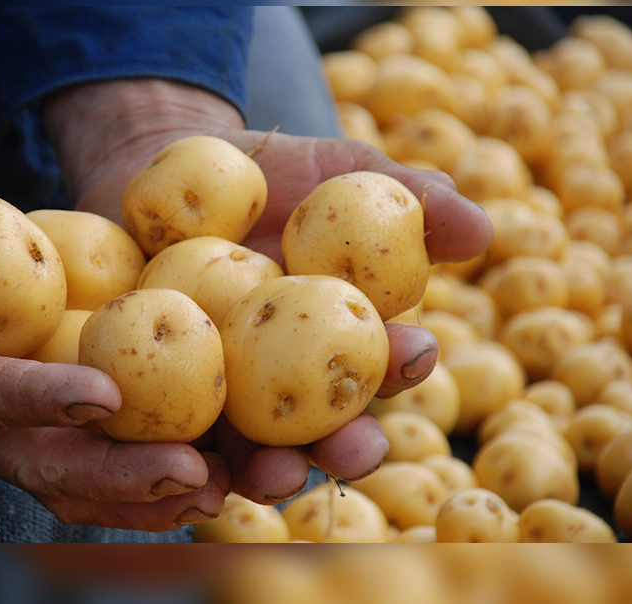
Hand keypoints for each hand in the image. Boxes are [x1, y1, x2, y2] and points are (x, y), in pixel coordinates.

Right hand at [0, 35, 228, 531]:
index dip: (37, 399)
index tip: (105, 393)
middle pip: (36, 460)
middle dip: (114, 472)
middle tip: (189, 471)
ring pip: (69, 477)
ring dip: (143, 489)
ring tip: (218, 485)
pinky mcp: (27, 414)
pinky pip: (88, 453)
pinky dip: (142, 466)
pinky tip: (209, 464)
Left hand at [46, 79, 491, 502]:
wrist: (165, 160)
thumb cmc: (269, 170)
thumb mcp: (340, 169)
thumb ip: (407, 194)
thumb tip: (481, 229)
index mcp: (338, 335)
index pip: (378, 364)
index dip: (399, 367)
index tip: (414, 355)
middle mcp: (283, 377)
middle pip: (320, 428)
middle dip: (342, 447)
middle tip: (349, 447)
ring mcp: (215, 388)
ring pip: (244, 449)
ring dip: (264, 471)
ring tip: (268, 472)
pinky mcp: (150, 390)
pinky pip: (159, 431)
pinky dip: (171, 453)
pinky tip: (180, 461)